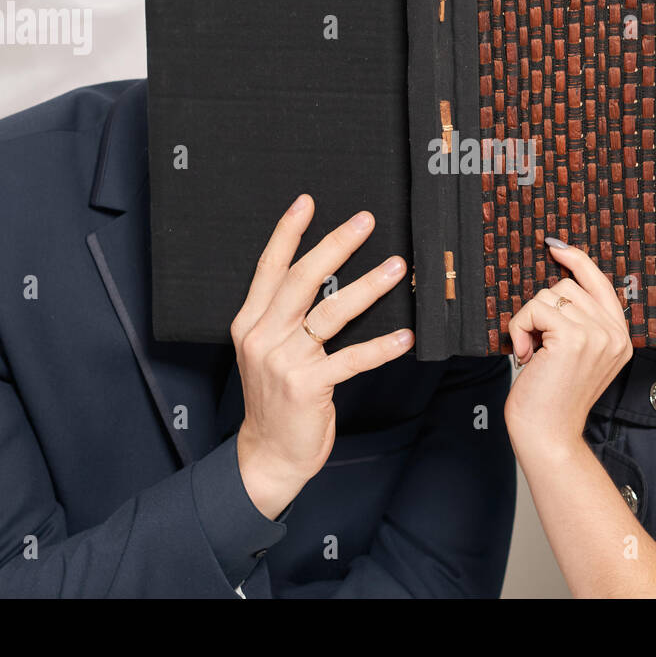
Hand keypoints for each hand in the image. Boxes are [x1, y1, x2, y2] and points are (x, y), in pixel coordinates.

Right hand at [232, 193, 413, 517]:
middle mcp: (262, 336)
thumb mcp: (268, 351)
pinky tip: (406, 336)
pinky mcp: (307, 387)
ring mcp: (283, 361)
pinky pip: (352, 359)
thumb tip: (324, 276)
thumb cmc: (278, 399)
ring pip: (331, 313)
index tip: (306, 202)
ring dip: (369, 286)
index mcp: (250, 322)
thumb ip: (285, 318)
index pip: (269, 268)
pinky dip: (381, 346)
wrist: (268, 454)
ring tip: (397, 267)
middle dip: (335, 245)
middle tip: (365, 221)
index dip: (287, 233)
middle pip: (301, 280)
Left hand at [503, 238, 632, 451]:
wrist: (549, 436)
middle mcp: (615, 334)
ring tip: (532, 354)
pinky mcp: (574, 338)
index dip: (577, 261)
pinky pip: (534, 309)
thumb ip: (579, 323)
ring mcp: (597, 334)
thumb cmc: (552, 400)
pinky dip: (519, 329)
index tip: (555, 247)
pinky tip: (525, 355)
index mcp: (619, 337)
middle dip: (540, 310)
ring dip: (527, 321)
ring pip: (547, 295)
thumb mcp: (575, 357)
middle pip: (566, 286)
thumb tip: (558, 280)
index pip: (601, 283)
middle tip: (536, 346)